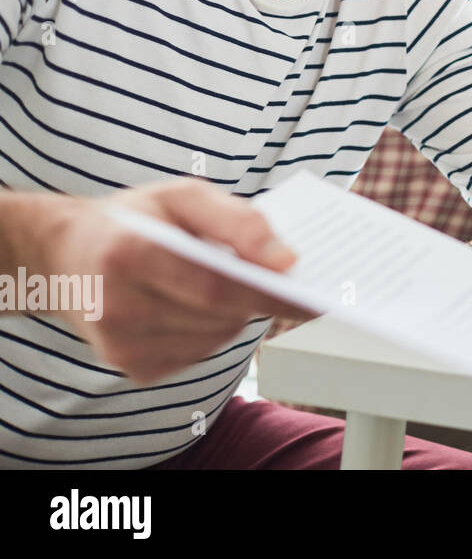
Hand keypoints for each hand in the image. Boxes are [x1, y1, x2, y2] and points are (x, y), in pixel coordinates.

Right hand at [21, 179, 316, 382]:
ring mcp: (121, 346)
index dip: (267, 291)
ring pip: (216, 338)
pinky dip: (214, 330)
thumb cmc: (134, 220)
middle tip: (284, 281)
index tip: (311, 293)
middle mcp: (117, 307)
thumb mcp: (182, 196)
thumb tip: (287, 260)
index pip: (214, 284)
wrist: (66, 258)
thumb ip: (238, 220)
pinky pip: (200, 354)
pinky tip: (200, 307)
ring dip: (237, 313)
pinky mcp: (133, 368)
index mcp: (128, 253)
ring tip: (228, 284)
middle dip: (258, 297)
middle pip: (220, 314)